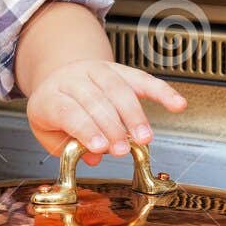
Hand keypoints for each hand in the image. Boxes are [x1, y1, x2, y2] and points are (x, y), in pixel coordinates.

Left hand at [25, 59, 186, 165]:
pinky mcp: (118, 69)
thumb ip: (67, 146)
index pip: (67, 111)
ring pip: (117, 88)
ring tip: (144, 138)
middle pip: (95, 100)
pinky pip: (142, 78)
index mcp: (50, 96)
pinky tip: (177, 104)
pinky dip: (162, 91)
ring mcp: (95, 71)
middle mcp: (72, 79)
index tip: (101, 147)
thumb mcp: (48, 132)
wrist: (58, 79)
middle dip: (112, 126)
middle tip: (123, 149)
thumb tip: (94, 157)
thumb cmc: (56, 110)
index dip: (85, 128)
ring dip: (134, 114)